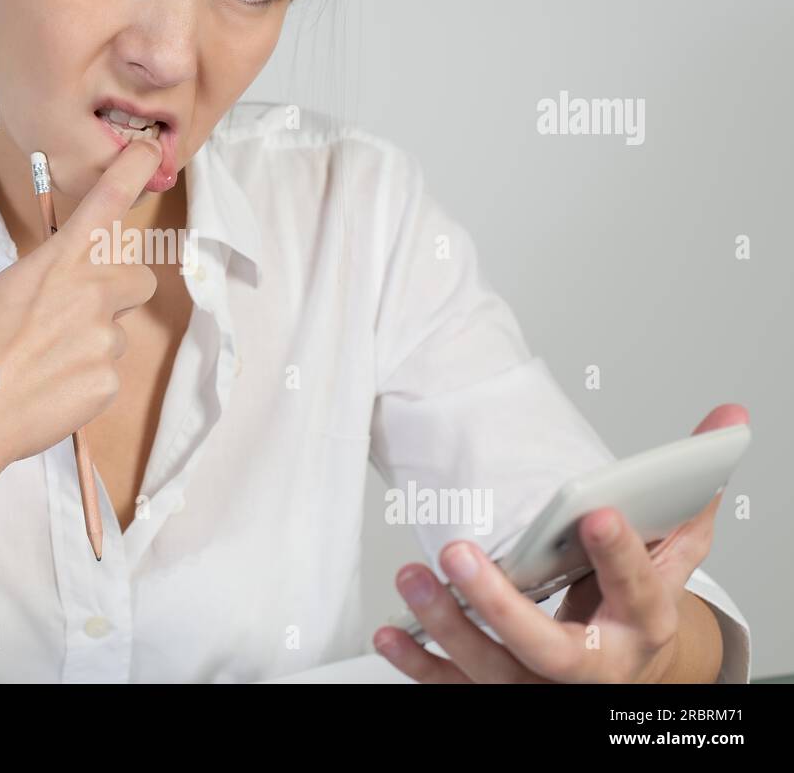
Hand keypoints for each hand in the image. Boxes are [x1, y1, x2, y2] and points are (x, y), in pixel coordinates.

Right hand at [0, 139, 162, 495]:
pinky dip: (83, 382)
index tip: (147, 153)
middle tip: (77, 314)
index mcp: (57, 262)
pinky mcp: (109, 384)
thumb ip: (40, 279)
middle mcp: (91, 294)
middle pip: (138, 277)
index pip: (106, 203)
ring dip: (90, 344)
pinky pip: (107, 375)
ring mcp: (105, 341)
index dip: (132, 171)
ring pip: (117, 334)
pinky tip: (47, 391)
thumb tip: (59, 288)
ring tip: (42, 365)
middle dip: (118, 291)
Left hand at [371, 403, 748, 681]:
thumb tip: (725, 420)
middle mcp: (595, 664)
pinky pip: (456, 689)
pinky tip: (389, 633)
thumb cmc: (637, 607)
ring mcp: (544, 686)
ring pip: (494, 671)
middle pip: (550, 648)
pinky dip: (419, 664)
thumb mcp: (674, 555)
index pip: (637, 590)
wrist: (627, 675)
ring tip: (413, 576)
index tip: (597, 511)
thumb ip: (690, 492)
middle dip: (502, 606)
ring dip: (448, 626)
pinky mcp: (502, 694)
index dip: (619, 555)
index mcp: (642, 622)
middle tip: (458, 553)